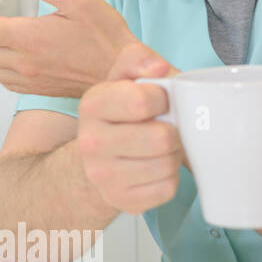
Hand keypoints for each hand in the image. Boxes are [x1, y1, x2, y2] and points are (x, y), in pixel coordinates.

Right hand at [76, 43, 183, 214]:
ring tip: (157, 149)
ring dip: (171, 156)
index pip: (144, 100)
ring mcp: (103, 176)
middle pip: (161, 138)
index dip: (163, 100)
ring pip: (166, 165)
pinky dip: (167, 179)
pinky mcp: (121, 201)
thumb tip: (159, 69)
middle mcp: (90, 143)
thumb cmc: (119, 114)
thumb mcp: (123, 78)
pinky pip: (166, 189)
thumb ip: (138, 60)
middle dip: (171, 132)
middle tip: (161, 129)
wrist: (94, 158)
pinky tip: (153, 169)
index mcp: (92, 106)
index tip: (158, 103)